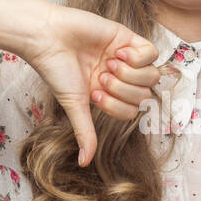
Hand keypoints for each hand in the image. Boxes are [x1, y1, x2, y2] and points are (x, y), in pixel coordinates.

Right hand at [23, 3, 160, 166]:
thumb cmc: (56, 70)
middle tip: (101, 77)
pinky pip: (151, 52)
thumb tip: (84, 163)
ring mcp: (125, 57)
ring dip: (130, 74)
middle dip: (123, 90)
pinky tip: (118, 52)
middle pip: (145, 94)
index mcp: (108, 93)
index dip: (118, 106)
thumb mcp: (74, 105)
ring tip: (109, 63)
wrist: (48, 37)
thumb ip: (85, 132)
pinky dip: (137, 57)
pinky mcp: (127, 37)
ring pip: (152, 75)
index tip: (95, 93)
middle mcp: (119, 76)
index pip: (132, 111)